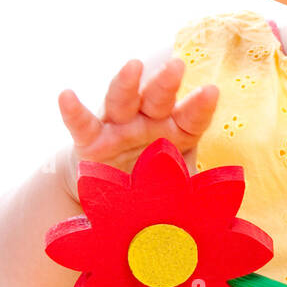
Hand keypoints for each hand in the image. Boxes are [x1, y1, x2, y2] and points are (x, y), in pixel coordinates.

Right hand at [56, 57, 218, 200]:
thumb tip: (220, 221)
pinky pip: (82, 124)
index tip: (212, 91)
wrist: (114, 201)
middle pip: (158, 99)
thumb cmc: (157, 189)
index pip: (192, 117)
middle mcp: (150, 123)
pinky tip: (66, 96)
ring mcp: (119, 128)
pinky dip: (73, 111)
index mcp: (178, 133)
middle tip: (177, 65)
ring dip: (127, 83)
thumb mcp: (180, 193)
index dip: (201, 105)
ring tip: (133, 66)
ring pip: (123, 101)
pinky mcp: (91, 140)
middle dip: (166, 82)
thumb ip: (196, 198)